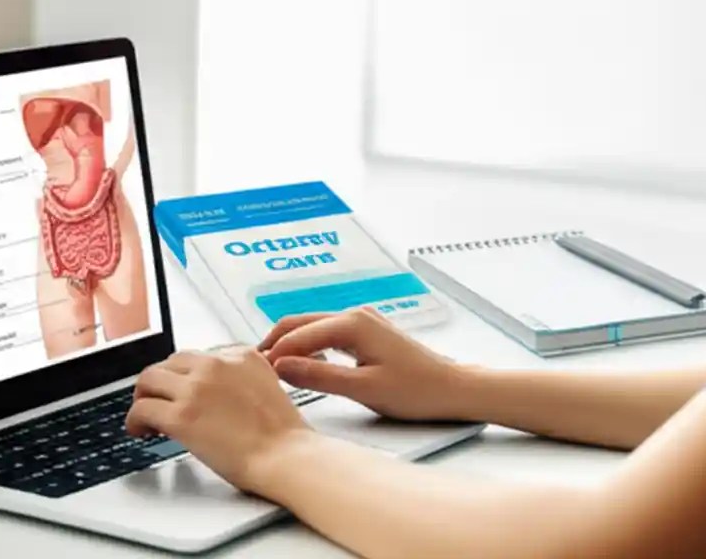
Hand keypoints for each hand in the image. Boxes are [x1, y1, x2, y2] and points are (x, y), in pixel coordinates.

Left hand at [125, 347, 314, 493]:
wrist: (285, 455)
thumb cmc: (282, 434)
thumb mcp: (267, 386)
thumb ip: (239, 379)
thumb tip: (214, 392)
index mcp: (240, 355)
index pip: (199, 355)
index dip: (187, 376)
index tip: (183, 390)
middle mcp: (216, 364)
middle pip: (171, 362)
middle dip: (163, 382)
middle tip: (160, 401)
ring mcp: (196, 388)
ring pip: (149, 379)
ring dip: (144, 397)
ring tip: (146, 415)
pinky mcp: (180, 416)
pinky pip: (142, 409)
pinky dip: (135, 421)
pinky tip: (141, 431)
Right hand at [260, 308, 465, 421]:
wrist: (452, 388)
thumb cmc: (416, 390)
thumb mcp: (363, 388)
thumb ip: (319, 376)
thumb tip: (281, 367)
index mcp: (352, 324)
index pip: (298, 334)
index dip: (273, 353)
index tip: (254, 372)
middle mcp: (355, 315)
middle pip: (301, 322)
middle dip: (276, 342)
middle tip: (253, 366)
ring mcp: (363, 321)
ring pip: (314, 327)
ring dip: (292, 344)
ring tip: (272, 368)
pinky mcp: (368, 332)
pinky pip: (329, 333)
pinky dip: (311, 346)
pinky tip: (304, 364)